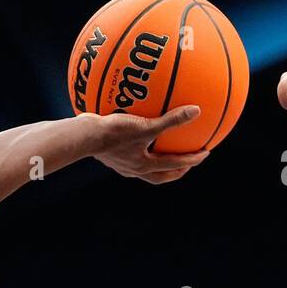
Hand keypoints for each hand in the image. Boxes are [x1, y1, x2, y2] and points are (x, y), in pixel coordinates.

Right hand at [89, 107, 208, 183]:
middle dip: (176, 170)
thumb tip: (196, 111)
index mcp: (143, 166)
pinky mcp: (109, 154)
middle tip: (187, 162)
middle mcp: (133, 169)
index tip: (204, 153)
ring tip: (163, 151)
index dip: (192, 160)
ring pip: (144, 168)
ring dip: (156, 162)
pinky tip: (138, 134)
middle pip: (160, 176)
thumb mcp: (146, 125)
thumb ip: (171, 120)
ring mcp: (120, 164)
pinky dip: (139, 147)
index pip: (174, 166)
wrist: (82, 137)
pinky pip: (129, 153)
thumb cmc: (113, 133)